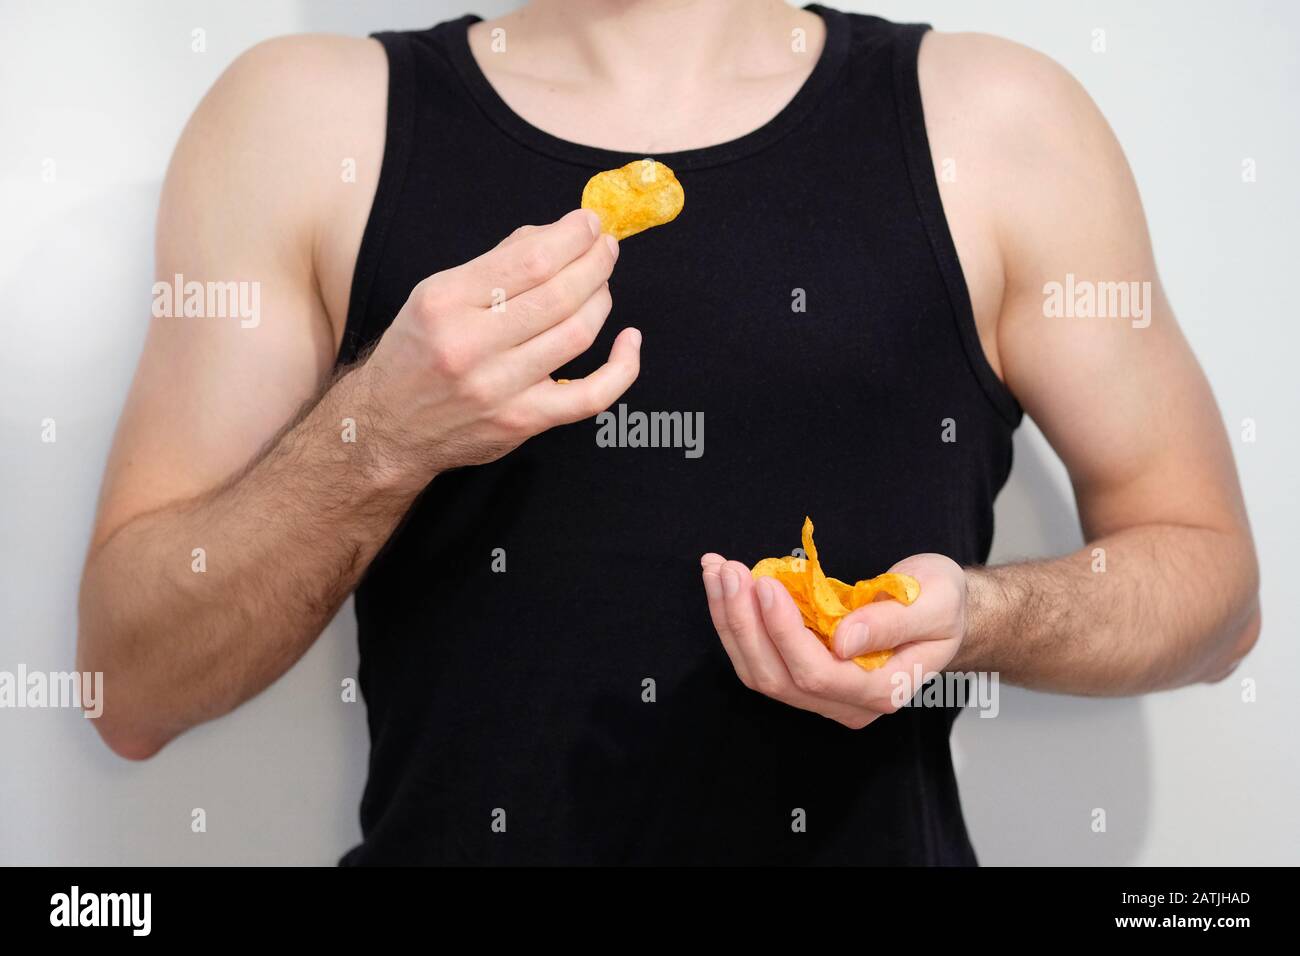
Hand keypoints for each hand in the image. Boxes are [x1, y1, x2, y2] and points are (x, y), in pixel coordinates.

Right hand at [358, 208, 639, 486]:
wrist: (388, 428)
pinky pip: (591, 396)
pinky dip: (621, 368)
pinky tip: (630, 342)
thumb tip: (558, 234)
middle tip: (606, 248)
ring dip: (602, 301)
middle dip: (595, 263)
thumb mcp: (437, 294)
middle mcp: (469, 345)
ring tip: (602, 285)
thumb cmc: (418, 353)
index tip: (590, 224)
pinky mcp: (521, 422)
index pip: (529, 260)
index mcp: (445, 302)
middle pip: (559, 295)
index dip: (572, 237)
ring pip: (577, 335)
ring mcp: (498, 388)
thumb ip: (496, 263)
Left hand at [700, 552, 967, 727]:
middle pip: (778, 678)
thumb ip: (893, 622)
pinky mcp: (802, 675)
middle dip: (745, 623)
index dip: (785, 633)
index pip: (818, 675)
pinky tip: (723, 584)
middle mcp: (847, 703)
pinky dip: (735, 620)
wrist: (941, 611)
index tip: (766, 585)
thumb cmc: (942, 603)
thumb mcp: (934, 602)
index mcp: (883, 690)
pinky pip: (759, 657)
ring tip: (718, 571)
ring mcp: (821, 693)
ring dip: (730, 621)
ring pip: (759, 671)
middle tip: (729, 571)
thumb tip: (844, 641)